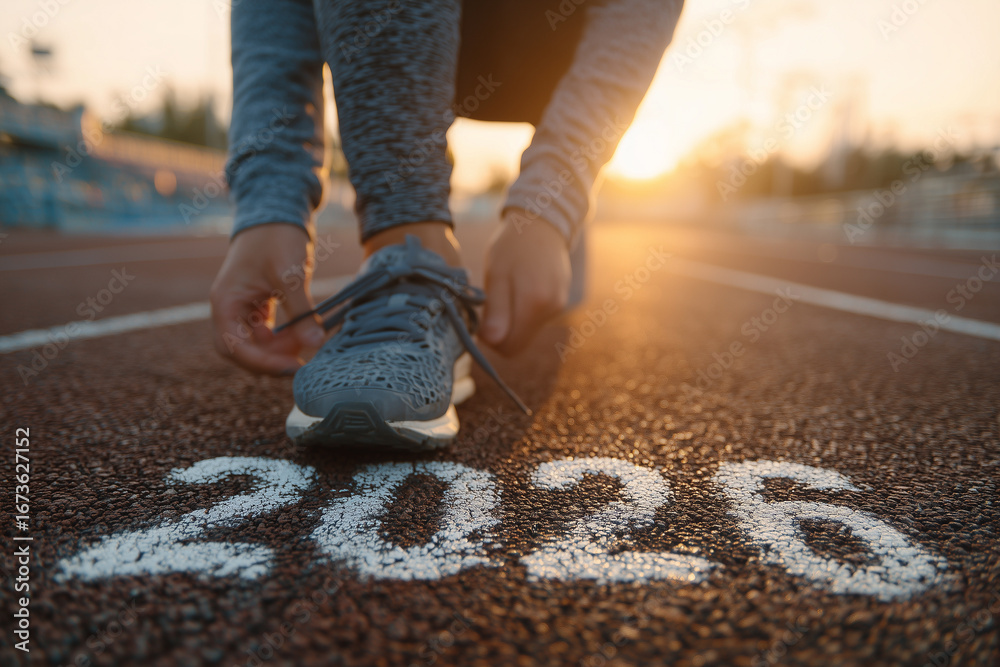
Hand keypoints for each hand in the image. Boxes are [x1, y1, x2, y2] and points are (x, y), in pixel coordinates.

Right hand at [210, 224, 325, 374]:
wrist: (277, 211)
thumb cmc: (276, 237)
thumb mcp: (290, 275)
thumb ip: (301, 311)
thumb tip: (315, 344)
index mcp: (225, 302)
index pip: (233, 347)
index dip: (261, 363)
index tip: (292, 365)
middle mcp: (228, 308)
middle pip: (242, 350)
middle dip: (270, 359)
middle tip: (301, 360)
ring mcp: (242, 307)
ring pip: (257, 342)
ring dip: (279, 348)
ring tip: (306, 341)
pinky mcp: (258, 304)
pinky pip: (267, 330)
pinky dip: (283, 336)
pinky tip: (303, 333)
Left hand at [480, 211, 570, 355]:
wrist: (542, 223)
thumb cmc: (512, 246)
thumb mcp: (496, 275)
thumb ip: (496, 311)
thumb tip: (492, 342)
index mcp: (535, 303)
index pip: (509, 347)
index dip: (491, 339)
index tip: (483, 317)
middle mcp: (552, 309)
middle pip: (519, 343)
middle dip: (502, 332)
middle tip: (491, 304)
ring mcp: (559, 306)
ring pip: (527, 332)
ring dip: (513, 319)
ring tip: (508, 289)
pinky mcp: (560, 302)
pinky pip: (536, 320)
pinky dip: (523, 311)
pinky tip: (521, 286)